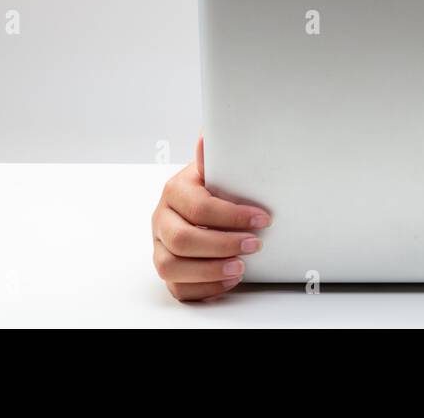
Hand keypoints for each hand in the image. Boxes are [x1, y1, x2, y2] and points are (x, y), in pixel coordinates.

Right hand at [152, 135, 271, 301]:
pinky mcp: (167, 269)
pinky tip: (229, 280)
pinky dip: (204, 288)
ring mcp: (159, 246)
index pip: (199, 207)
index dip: (233, 216)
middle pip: (182, 240)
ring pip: (171, 267)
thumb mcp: (215, 170)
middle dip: (223, 245)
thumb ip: (212, 159)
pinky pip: (177, 288)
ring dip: (210, 270)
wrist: (198, 205)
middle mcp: (161, 220)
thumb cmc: (212, 188)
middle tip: (255, 245)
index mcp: (174, 191)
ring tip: (241, 268)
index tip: (263, 219)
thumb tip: (207, 136)